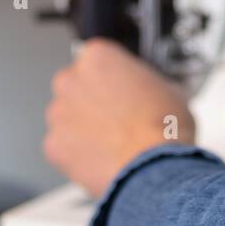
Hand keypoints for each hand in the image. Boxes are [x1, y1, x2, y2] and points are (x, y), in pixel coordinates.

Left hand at [44, 38, 195, 197]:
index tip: (121, 88)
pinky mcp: (53, 144)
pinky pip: (63, 145)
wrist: (152, 168)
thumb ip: (146, 82)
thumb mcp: (170, 89)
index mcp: (97, 57)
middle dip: (93, 100)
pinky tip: (102, 158)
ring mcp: (58, 113)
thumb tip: (149, 91)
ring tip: (113, 142)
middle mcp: (71, 80)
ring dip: (84, 126)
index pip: (99, 58)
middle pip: (77, 85)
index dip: (114, 77)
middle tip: (118, 117)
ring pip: (68, 116)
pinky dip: (78, 153)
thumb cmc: (162, 129)